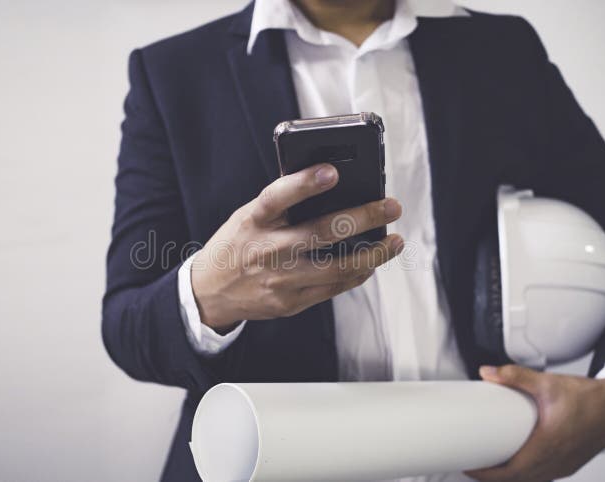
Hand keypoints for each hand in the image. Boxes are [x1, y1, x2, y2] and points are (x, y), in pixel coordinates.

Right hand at [190, 163, 403, 330]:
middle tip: (391, 206)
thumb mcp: (247, 217)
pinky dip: (357, 274)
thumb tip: (329, 184)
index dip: (304, 184)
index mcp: (254, 221)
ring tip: (395, 241)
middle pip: (322, 233)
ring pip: (338, 267)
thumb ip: (281, 204)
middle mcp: (267, 250)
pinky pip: (333, 288)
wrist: (209, 293)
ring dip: (374, 253)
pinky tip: (371, 263)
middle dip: (363, 218)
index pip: (277, 197)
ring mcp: (280, 279)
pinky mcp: (290, 303)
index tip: (332, 171)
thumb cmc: (236, 245)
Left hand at [466, 365, 604, 481]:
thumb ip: (515, 376)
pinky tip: (516, 463)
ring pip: (530, 480)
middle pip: (517, 480)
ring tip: (489, 463)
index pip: (510, 472)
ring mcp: (564, 466)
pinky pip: (542, 476)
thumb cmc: (589, 398)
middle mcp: (557, 462)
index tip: (468, 466)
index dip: (486, 474)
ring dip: (509, 476)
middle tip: (473, 463)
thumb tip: (488, 372)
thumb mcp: (548, 383)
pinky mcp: (569, 464)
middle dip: (492, 476)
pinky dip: (525, 473)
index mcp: (548, 447)